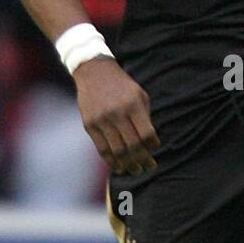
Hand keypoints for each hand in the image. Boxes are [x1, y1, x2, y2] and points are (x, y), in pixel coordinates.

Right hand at [74, 57, 160, 173]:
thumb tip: (151, 144)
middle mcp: (117, 113)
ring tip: (135, 170)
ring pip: (117, 151)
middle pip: (133, 145)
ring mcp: (102, 120)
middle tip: (148, 167)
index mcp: (133, 104)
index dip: (152, 145)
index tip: (154, 150)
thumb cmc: (122, 86)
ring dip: (128, 164)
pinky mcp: (89, 125)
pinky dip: (111, 162)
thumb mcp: (139, 95)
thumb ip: (145, 118)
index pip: (146, 133)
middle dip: (143, 160)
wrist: (94, 72)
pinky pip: (102, 149)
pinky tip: (119, 167)